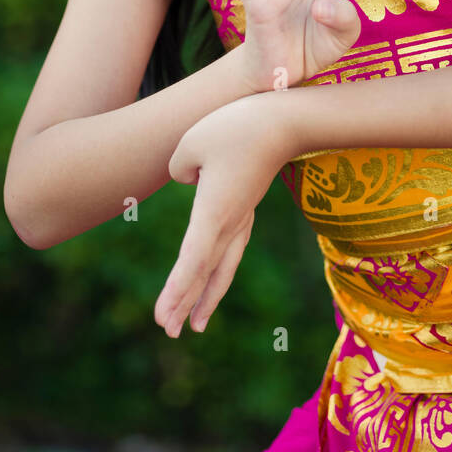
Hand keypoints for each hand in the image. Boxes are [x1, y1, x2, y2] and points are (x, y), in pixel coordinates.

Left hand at [154, 96, 290, 338]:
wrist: (287, 118)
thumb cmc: (238, 126)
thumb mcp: (191, 142)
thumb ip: (179, 168)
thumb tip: (189, 178)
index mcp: (214, 212)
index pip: (192, 260)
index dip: (177, 291)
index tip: (163, 319)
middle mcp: (230, 220)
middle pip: (206, 271)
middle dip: (187, 303)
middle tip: (170, 332)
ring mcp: (243, 213)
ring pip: (222, 265)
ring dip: (207, 295)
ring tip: (197, 323)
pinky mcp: (248, 202)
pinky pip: (231, 247)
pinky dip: (219, 269)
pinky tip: (216, 274)